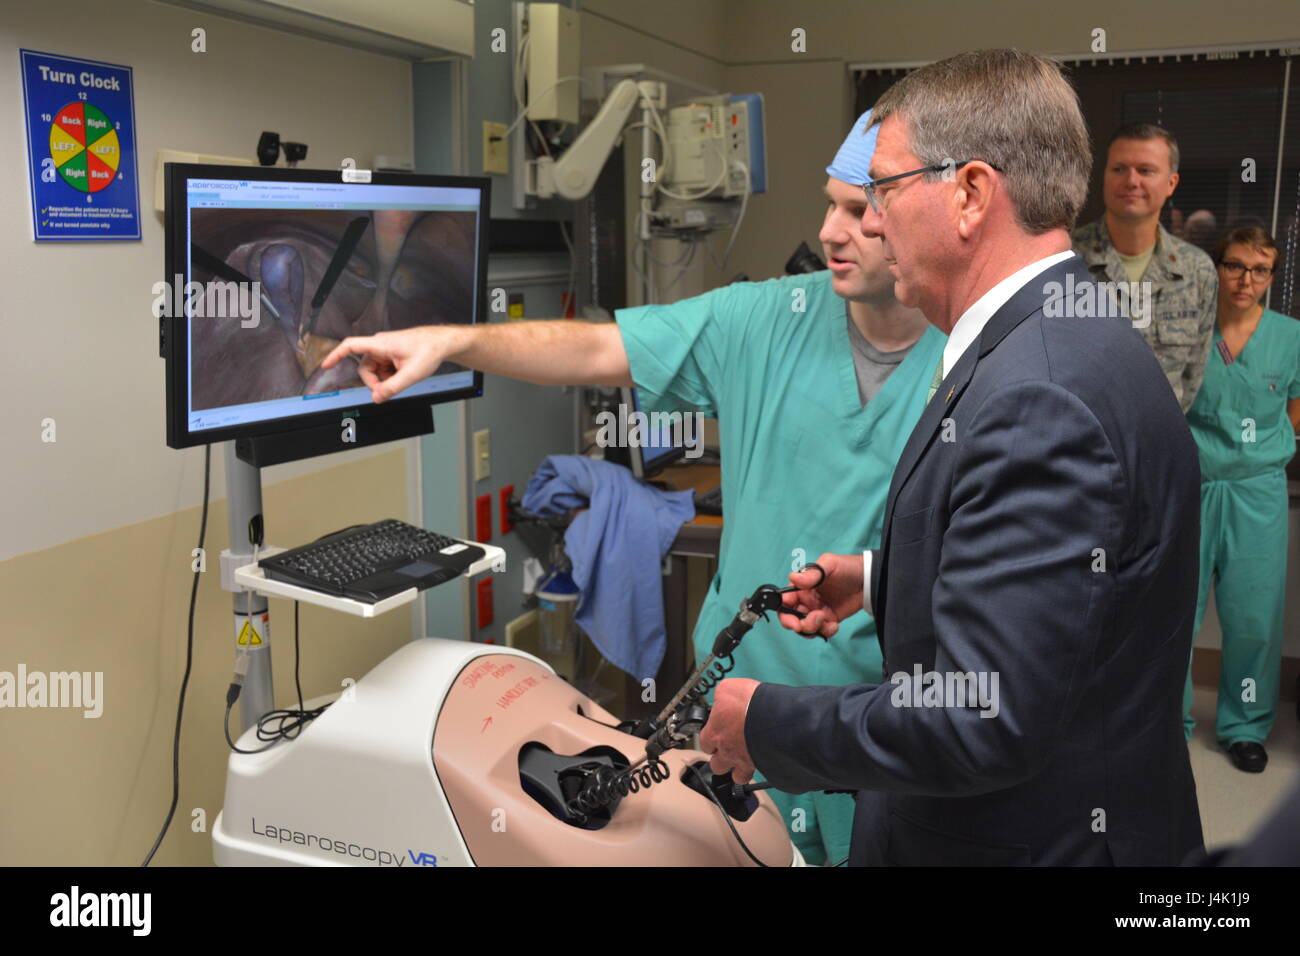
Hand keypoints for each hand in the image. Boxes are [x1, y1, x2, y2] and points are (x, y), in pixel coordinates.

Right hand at [320, 326, 458, 402]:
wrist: (443, 343)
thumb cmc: (429, 350)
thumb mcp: (411, 374)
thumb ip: (392, 388)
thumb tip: (376, 398)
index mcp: (381, 344)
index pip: (351, 346)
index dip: (335, 356)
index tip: (325, 365)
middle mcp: (380, 344)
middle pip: (364, 368)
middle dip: (374, 382)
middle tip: (387, 390)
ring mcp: (386, 349)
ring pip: (375, 370)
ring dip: (384, 379)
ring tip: (401, 379)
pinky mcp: (391, 354)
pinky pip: (383, 368)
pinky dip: (390, 375)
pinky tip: (403, 374)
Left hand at [699, 678, 759, 782]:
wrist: (775, 715)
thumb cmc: (750, 703)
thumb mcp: (727, 688)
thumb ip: (721, 696)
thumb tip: (722, 697)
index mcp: (714, 733)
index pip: (704, 743)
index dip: (711, 739)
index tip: (717, 734)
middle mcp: (726, 751)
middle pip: (716, 765)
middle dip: (722, 759)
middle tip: (730, 749)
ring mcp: (744, 761)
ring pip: (736, 776)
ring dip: (738, 770)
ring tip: (744, 760)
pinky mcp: (761, 766)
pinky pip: (757, 775)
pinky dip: (758, 771)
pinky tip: (761, 763)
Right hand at [778, 552, 863, 637]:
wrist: (869, 580)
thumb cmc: (847, 567)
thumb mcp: (829, 565)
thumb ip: (812, 573)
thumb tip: (793, 578)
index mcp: (801, 587)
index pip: (784, 601)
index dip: (784, 611)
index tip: (793, 620)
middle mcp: (806, 599)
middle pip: (790, 617)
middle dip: (795, 624)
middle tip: (803, 626)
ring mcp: (817, 610)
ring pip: (804, 627)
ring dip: (812, 629)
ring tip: (827, 621)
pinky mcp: (829, 619)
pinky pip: (821, 631)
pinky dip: (825, 632)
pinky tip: (835, 625)